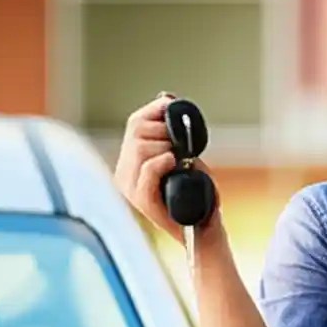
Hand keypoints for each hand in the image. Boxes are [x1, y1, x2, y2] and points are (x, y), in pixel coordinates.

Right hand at [113, 92, 220, 245]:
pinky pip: (146, 170)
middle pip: (136, 131)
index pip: (134, 122)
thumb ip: (171, 131)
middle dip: (163, 130)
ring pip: (140, 147)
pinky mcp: (141, 201)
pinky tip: (173, 162)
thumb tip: (166, 98)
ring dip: (167, 147)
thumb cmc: (195, 193)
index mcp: (130, 161)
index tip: (175, 110)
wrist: (202, 228)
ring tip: (179, 161)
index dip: (156, 111)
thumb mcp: (183, 155)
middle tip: (181, 145)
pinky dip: (161, 161)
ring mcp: (129, 188)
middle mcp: (124, 173)